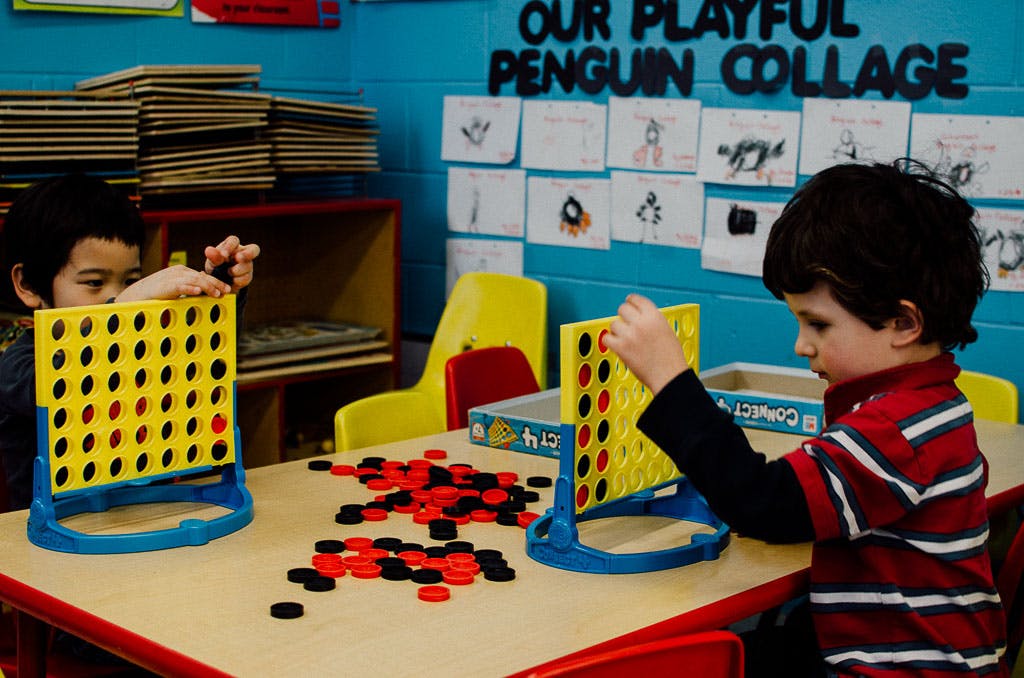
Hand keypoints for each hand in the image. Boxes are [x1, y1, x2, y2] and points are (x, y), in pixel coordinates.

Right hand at [116, 265, 231, 301]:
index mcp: (182, 272)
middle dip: (216, 284)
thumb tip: (203, 292)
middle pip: (202, 276)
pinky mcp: (165, 285)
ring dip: (208, 287)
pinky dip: (189, 288)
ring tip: (217, 294)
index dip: (216, 282)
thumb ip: (189, 289)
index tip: (226, 290)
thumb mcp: (176, 290)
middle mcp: (179, 272)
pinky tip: (198, 292)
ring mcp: (172, 277)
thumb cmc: (157, 294)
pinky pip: (180, 286)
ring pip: (194, 280)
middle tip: (227, 291)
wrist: (136, 296)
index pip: (202, 276)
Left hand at [204, 235, 260, 291]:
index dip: (230, 246)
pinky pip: (246, 277)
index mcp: (233, 246)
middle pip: (254, 249)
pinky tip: (232, 280)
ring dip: (237, 270)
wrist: (218, 282)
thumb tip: (208, 250)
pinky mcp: (248, 276)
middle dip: (248, 253)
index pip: (234, 241)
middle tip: (238, 258)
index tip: (223, 255)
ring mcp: (248, 265)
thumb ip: (213, 256)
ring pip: (248, 266)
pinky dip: (237, 280)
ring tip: (228, 272)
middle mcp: (243, 253)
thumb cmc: (215, 266)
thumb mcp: (212, 261)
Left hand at [604, 294, 689, 394]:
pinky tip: (616, 346)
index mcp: (655, 316)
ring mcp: (630, 335)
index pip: (636, 299)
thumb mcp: (666, 330)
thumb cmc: (670, 358)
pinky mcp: (621, 348)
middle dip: (624, 316)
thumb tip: (638, 317)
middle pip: (622, 309)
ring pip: (614, 324)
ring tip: (626, 340)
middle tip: (626, 325)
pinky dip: (609, 342)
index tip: (628, 304)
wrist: (669, 376)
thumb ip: (652, 321)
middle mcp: (641, 323)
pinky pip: (606, 338)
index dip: (631, 301)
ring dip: (617, 331)